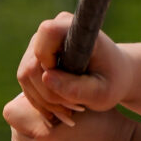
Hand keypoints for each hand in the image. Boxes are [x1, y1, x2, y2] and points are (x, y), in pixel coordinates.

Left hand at [4, 93, 139, 140]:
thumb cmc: (104, 124)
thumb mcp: (80, 102)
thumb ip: (51, 95)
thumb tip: (27, 86)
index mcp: (45, 134)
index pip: (12, 112)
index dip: (25, 104)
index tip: (41, 102)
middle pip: (15, 128)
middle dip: (28, 120)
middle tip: (49, 115)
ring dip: (31, 136)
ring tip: (53, 130)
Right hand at [16, 13, 135, 121]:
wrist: (114, 75)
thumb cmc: (113, 81)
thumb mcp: (103, 91)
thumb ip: (77, 88)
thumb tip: (45, 78)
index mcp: (74, 28)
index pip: (47, 34)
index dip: (50, 61)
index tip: (72, 81)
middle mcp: (51, 30)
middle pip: (32, 65)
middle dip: (50, 94)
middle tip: (75, 110)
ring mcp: (39, 43)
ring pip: (25, 75)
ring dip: (45, 100)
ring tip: (70, 111)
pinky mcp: (33, 57)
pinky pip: (26, 81)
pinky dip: (41, 100)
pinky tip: (61, 109)